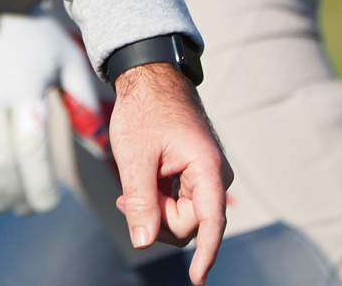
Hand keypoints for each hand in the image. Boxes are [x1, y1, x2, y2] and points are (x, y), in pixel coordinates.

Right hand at [0, 7, 103, 214]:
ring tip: (1, 203)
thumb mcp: (65, 58)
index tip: (47, 204)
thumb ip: (82, 100)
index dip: (39, 187)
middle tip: (24, 209)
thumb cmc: (33, 37)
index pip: (31, 152)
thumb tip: (99, 145)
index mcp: (23, 88)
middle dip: (14, 195)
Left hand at [107, 63, 231, 283]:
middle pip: (189, 224)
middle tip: (126, 201)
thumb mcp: (135, 157)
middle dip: (157, 219)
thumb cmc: (144, 110)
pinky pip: (180, 202)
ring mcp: (207, 175)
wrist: (151, 76)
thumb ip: (141, 201)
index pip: (211, 222)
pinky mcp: (197, 174)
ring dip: (155, 209)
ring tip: (129, 192)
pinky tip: (138, 190)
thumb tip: (144, 242)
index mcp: (207, 169)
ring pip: (182, 215)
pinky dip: (158, 201)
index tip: (197, 281)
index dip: (205, 254)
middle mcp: (215, 175)